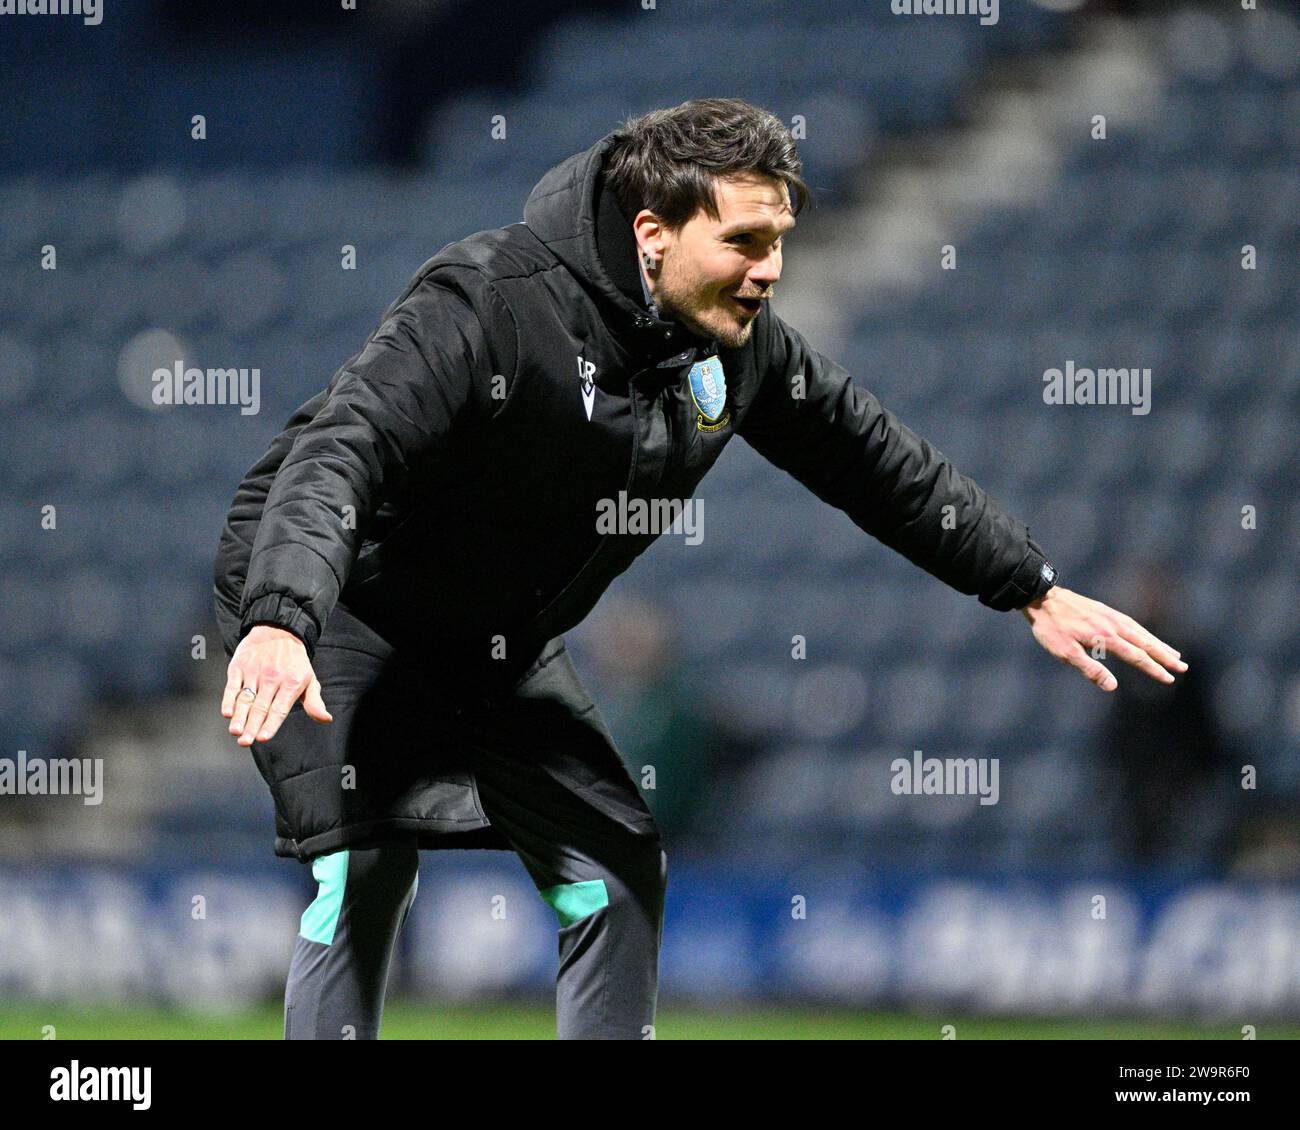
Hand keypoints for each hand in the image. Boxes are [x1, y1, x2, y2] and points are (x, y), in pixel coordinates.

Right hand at [221, 625, 332, 745]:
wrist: (278, 630)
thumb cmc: (294, 661)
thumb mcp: (309, 679)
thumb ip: (314, 702)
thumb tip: (326, 719)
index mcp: (291, 683)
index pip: (280, 708)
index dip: (271, 724)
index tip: (263, 738)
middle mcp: (273, 678)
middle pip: (261, 706)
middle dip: (252, 725)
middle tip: (245, 741)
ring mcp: (255, 671)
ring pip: (246, 698)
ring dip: (239, 716)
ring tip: (235, 731)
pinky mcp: (239, 666)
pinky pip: (232, 685)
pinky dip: (228, 699)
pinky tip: (227, 712)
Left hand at [1020, 586, 1187, 692]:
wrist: (1043, 598)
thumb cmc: (1051, 628)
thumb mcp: (1065, 653)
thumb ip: (1090, 669)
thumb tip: (1113, 686)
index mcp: (1106, 637)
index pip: (1136, 657)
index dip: (1154, 669)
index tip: (1169, 679)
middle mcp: (1113, 625)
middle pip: (1145, 643)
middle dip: (1165, 656)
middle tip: (1183, 667)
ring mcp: (1111, 616)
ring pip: (1141, 632)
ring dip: (1158, 644)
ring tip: (1174, 654)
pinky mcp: (1106, 611)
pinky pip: (1132, 623)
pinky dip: (1145, 632)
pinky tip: (1147, 637)